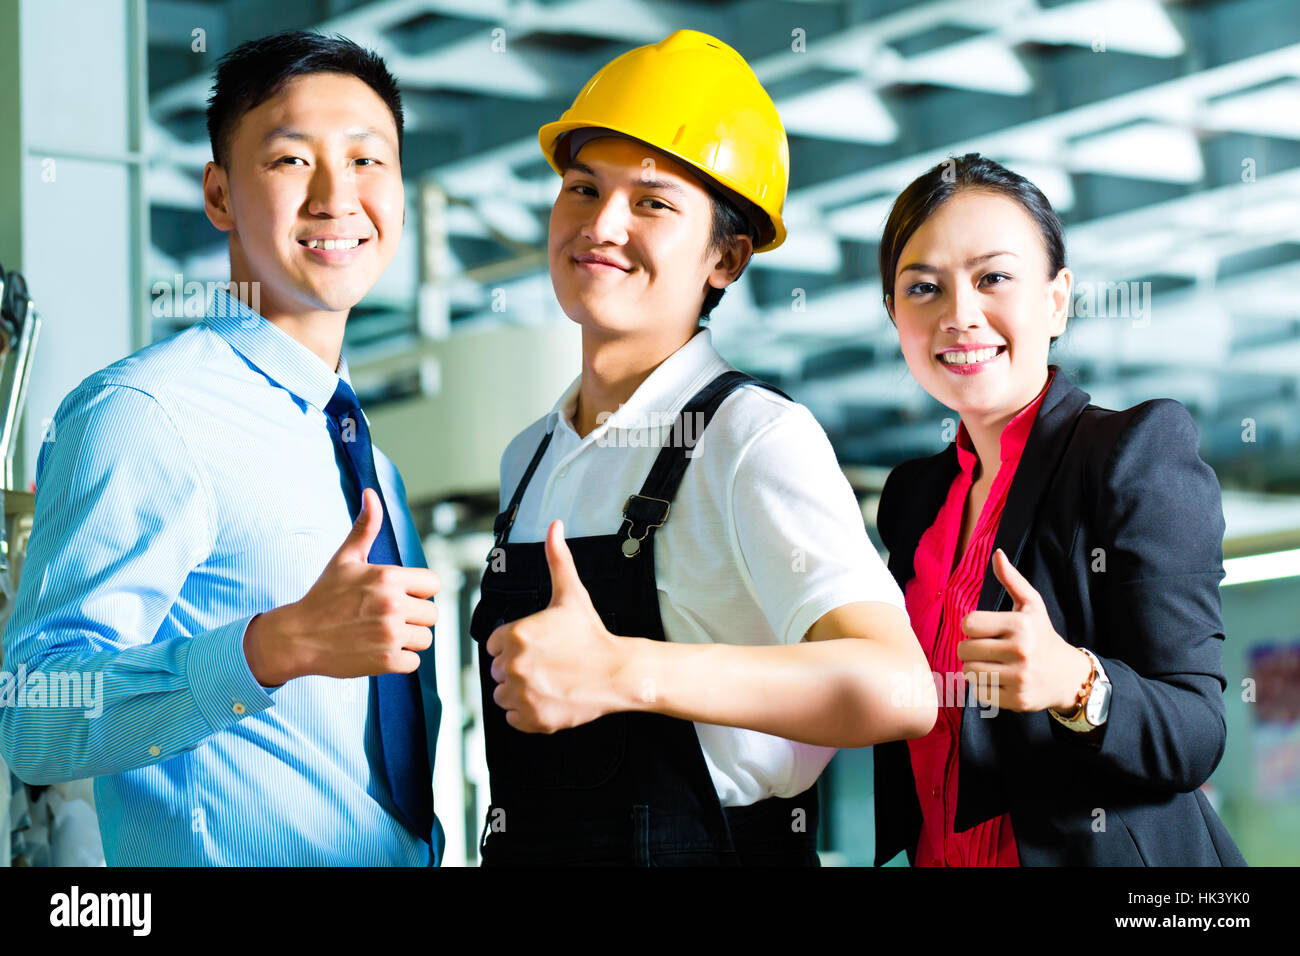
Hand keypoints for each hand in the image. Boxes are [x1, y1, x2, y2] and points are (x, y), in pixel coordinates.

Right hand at [243, 488, 439, 685]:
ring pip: (425, 639)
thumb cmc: (324, 596)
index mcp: (388, 577)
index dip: (418, 590)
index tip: (399, 594)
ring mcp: (390, 634)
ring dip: (408, 639)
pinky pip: (413, 662)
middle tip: (388, 617)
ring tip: (383, 633)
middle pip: (432, 613)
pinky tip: (378, 650)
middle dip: (415, 616)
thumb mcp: (345, 558)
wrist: (298, 636)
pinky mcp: (386, 661)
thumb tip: (372, 494)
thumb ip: (366, 527)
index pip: (434, 584)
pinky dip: (399, 660)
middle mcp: (393, 605)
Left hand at [485, 520, 624, 732]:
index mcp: (513, 635)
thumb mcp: (570, 594)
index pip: (495, 645)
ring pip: (503, 696)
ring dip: (520, 692)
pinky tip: (550, 698)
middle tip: (548, 664)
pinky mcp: (532, 720)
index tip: (539, 646)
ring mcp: (522, 695)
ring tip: (548, 681)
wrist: (618, 672)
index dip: (515, 645)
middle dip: (519, 668)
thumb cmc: (591, 633)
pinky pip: (514, 718)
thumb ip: (557, 559)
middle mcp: (513, 665)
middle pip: (499, 670)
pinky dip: (528, 713)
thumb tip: (556, 525)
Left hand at [956, 548, 1090, 712]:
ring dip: (974, 668)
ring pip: (968, 671)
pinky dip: (982, 687)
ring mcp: (1019, 678)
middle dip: (970, 648)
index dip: (972, 626)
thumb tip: (997, 553)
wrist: (1067, 676)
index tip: (985, 629)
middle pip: (964, 649)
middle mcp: (1021, 651)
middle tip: (987, 649)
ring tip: (991, 664)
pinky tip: (998, 680)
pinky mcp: (1016, 699)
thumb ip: (1012, 580)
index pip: (969, 623)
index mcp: (1020, 625)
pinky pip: (978, 692)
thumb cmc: (1042, 635)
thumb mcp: (1031, 605)